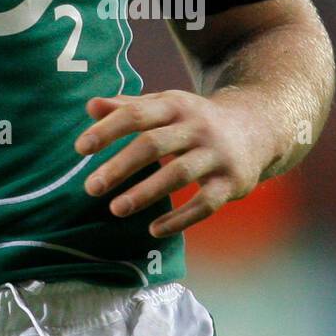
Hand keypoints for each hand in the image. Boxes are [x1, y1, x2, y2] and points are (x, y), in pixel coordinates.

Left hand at [73, 89, 275, 237]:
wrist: (256, 128)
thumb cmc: (194, 119)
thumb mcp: (165, 106)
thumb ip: (128, 107)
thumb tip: (90, 106)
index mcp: (174, 105)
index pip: (136, 115)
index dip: (107, 130)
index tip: (80, 148)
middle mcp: (196, 127)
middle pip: (153, 144)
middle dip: (120, 166)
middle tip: (90, 187)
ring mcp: (216, 155)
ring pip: (178, 174)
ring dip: (145, 193)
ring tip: (115, 209)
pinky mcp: (232, 182)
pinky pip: (204, 203)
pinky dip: (180, 218)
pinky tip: (153, 229)